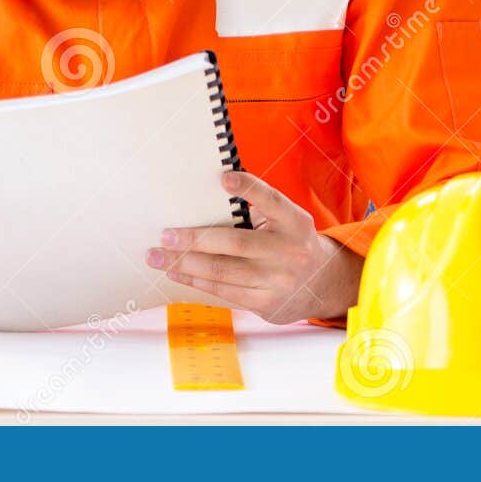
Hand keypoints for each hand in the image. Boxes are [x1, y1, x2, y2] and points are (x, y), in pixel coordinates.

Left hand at [148, 169, 364, 323]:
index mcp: (294, 222)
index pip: (271, 201)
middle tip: (166, 235)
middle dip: (195, 239)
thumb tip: (211, 191)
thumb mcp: (287, 221)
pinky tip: (177, 272)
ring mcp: (278, 281)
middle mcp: (289, 251)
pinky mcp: (266, 303)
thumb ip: (259, 209)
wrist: (322, 284)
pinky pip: (224, 292)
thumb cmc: (291, 242)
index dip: (249, 189)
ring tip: (158, 257)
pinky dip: (196, 281)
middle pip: (235, 243)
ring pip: (223, 271)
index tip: (224, 178)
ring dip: (185, 264)